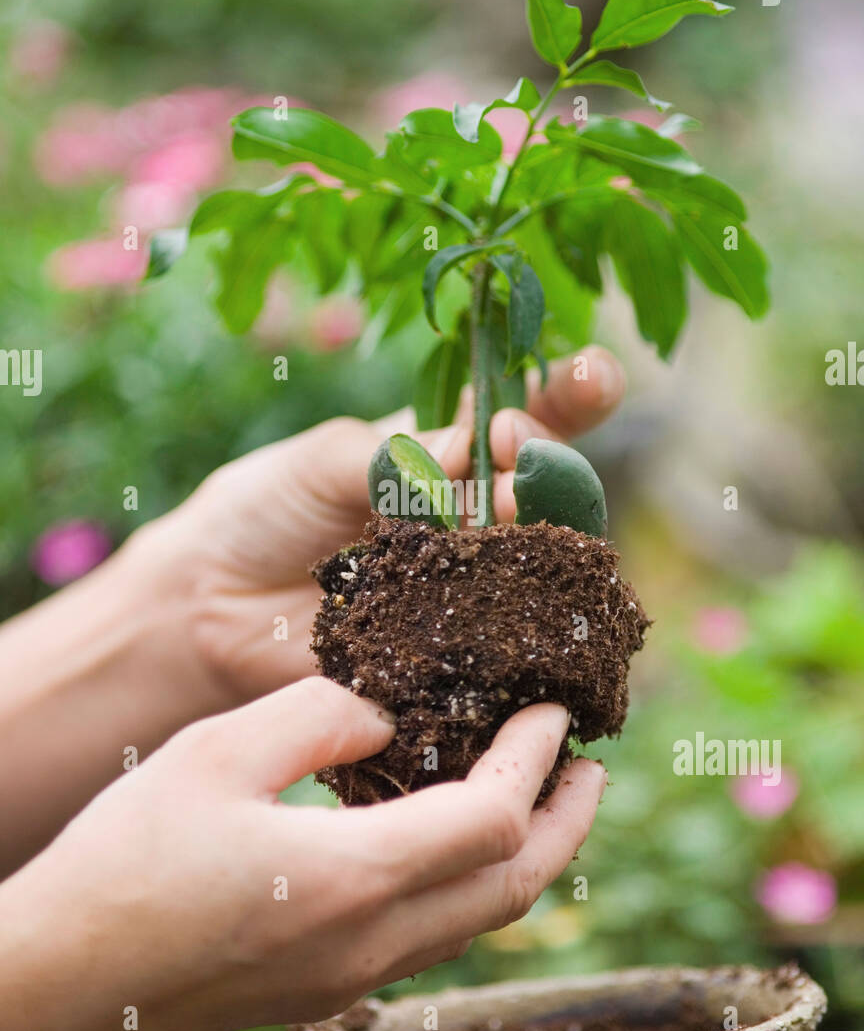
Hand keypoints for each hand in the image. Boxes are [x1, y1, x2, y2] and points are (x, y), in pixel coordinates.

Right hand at [0, 680, 605, 1030]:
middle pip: (515, 887)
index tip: (551, 710)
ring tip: (545, 800)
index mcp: (352, 877)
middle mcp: (371, 942)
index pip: (495, 818)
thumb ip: (315, 718)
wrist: (65, 977)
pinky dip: (474, 883)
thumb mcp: (216, 754)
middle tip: (592, 767)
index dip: (537, 758)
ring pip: (480, 921)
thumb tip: (383, 714)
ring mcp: (353, 976)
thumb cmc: (127, 860)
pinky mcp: (328, 986)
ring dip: (529, 857)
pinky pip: (435, 937)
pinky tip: (454, 842)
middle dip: (570, 823)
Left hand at [168, 345, 624, 700]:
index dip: (569, 393)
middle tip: (516, 452)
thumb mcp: (322, 460)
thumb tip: (475, 449)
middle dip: (553, 460)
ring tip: (505, 516)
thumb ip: (395, 456)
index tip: (597, 377)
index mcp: (447, 454)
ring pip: (542, 565)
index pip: (525, 413)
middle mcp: (474, 520)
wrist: (209, 606)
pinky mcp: (456, 653)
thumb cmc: (263, 510)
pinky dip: (519, 624)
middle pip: (552, 488)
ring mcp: (472, 589)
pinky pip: (503, 642)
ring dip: (540, 537)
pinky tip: (518, 605)